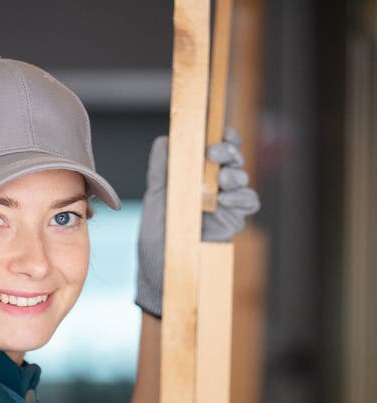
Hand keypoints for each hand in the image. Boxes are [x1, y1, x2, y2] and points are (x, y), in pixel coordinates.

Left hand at [134, 129, 260, 318]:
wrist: (161, 270)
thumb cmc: (156, 235)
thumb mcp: (155, 199)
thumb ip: (160, 170)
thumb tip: (164, 140)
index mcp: (195, 174)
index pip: (214, 148)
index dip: (222, 136)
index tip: (218, 131)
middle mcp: (213, 185)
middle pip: (232, 158)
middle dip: (227, 151)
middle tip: (214, 153)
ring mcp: (225, 203)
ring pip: (241, 177)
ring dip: (234, 173)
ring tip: (220, 181)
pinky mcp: (234, 220)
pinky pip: (249, 202)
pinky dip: (241, 196)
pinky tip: (225, 199)